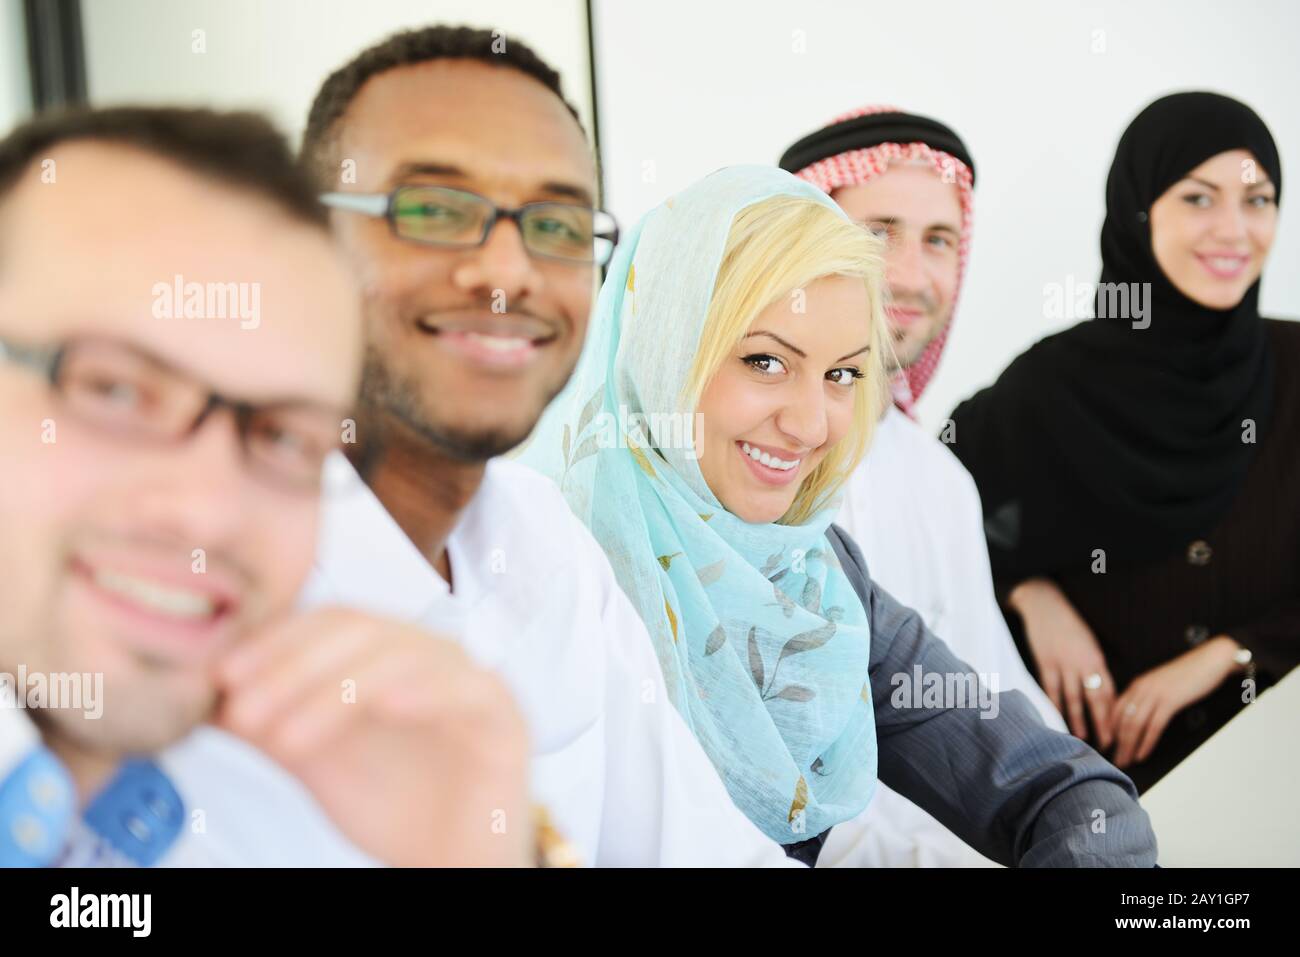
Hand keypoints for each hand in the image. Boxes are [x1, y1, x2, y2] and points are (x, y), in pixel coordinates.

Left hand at [213, 607, 531, 866]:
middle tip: (245, 711)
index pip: (327, 621)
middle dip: (292, 668)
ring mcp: (467, 678)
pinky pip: (465, 686)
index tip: (222, 675)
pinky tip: (384, 707)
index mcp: (384, 654)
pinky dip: (423, 689)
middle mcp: (426, 655)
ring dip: (336, 690)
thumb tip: (207, 691)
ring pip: (402, 653)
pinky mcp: (502, 713)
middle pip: (359, 629)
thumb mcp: (312, 758)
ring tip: (287, 737)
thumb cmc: (393, 808)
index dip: (274, 640)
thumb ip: (269, 720)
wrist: (451, 860)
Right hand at [1010, 578, 1116, 746]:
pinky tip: (1057, 719)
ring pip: (1073, 698)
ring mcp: (1063, 664)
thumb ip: (1094, 665)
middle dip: (1102, 722)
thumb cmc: (1068, 623)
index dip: (1114, 713)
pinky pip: (1051, 690)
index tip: (1120, 730)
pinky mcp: (1045, 663)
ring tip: (1082, 737)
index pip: (1110, 691)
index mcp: (1097, 658)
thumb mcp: (1088, 642)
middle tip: (1107, 743)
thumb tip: (1100, 689)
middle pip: (1095, 699)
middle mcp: (1083, 663)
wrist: (1045, 604)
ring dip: (1078, 720)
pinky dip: (1055, 706)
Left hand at [1108, 637, 1239, 768]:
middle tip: (1114, 760)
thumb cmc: (1189, 674)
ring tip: (1125, 761)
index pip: (1116, 710)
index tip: (1107, 745)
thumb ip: (1149, 698)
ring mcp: (1154, 694)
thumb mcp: (1162, 685)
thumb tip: (1141, 717)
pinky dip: (1146, 742)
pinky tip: (1142, 754)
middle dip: (1116, 743)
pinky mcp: (1170, 701)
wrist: (1210, 660)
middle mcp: (1141, 688)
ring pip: (1134, 724)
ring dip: (1128, 746)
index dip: (1110, 729)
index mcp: (1138, 684)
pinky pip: (1153, 726)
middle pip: (1122, 719)